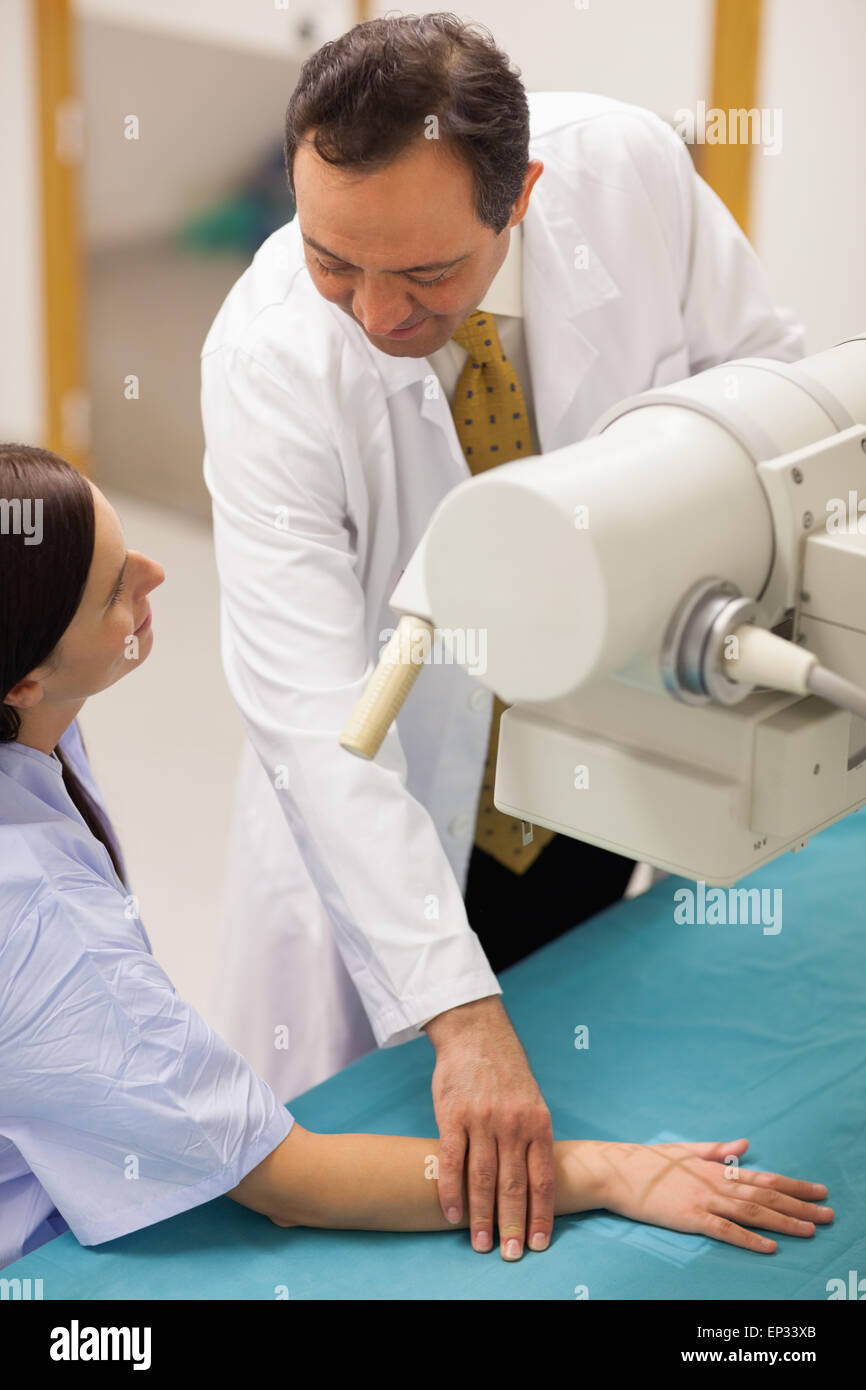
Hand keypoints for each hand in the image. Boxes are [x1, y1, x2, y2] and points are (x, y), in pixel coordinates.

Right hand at [424, 996, 553, 1259]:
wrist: (476, 1034)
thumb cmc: (506, 1071)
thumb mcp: (532, 1100)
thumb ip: (532, 1137)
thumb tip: (534, 1182)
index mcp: (537, 1122)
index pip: (541, 1178)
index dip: (540, 1214)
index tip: (537, 1243)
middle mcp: (512, 1124)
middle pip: (513, 1185)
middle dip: (512, 1224)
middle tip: (509, 1254)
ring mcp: (482, 1120)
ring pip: (482, 1179)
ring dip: (482, 1216)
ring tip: (481, 1244)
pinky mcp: (452, 1116)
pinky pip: (452, 1161)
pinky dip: (452, 1191)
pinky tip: (453, 1215)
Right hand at [586, 1137, 832, 1252]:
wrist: (617, 1171)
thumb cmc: (649, 1162)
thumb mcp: (686, 1150)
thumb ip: (717, 1150)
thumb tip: (744, 1143)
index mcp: (716, 1167)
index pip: (763, 1177)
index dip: (793, 1186)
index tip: (818, 1192)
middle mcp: (715, 1182)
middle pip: (765, 1195)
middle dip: (800, 1206)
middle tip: (829, 1215)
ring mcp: (703, 1199)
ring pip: (752, 1212)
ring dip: (783, 1222)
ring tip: (810, 1230)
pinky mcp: (690, 1217)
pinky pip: (725, 1230)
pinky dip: (749, 1239)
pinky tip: (768, 1246)